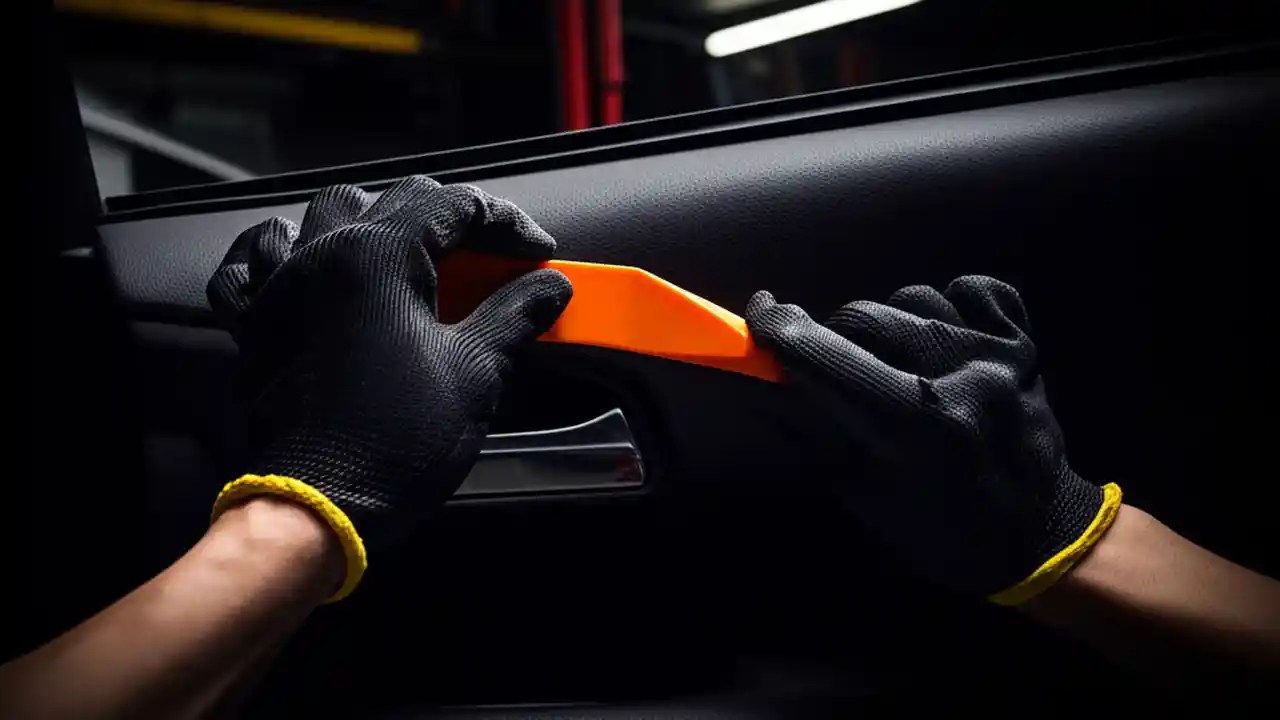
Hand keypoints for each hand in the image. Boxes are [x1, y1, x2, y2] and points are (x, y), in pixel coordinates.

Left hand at [206, 176, 571, 599]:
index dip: (507, 223)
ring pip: (325, 213)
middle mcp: (321, 252)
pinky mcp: (253, 323)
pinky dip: (282, 251)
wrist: (316, 506)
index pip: (455, 206)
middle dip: (453, 219)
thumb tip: (552, 285)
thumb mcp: (475, 371)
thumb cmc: (397, 438)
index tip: (538, 253)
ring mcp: (279, 284)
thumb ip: (515, 314)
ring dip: (375, 219)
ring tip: (409, 250)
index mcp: (378, 254)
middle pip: (396, 199)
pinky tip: (305, 261)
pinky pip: (252, 263)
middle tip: (492, 256)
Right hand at [745, 277, 1119, 603]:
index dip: (776, 327)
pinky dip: (949, 305)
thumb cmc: (940, 531)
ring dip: (890, 325)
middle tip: (841, 372)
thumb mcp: (857, 493)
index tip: (759, 313)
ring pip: (909, 297)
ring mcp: (998, 353)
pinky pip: (970, 288)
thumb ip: (808, 429)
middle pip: (858, 316)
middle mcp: (958, 379)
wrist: (1042, 538)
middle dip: (833, 338)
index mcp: (912, 428)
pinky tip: (944, 340)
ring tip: (899, 364)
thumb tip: (762, 373)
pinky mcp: (1025, 340)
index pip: (820, 354)